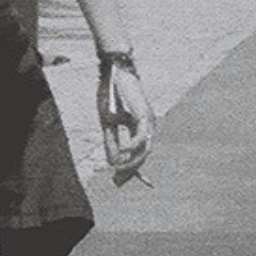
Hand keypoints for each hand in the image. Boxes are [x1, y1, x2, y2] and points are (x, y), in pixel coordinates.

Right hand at [97, 58, 153, 182]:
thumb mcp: (108, 124)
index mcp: (138, 127)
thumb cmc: (111, 94)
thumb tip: (113, 164)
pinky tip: (122, 154)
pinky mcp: (143, 115)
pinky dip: (131, 148)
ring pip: (144, 149)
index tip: (128, 184)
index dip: (137, 171)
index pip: (140, 153)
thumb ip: (111, 143)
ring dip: (131, 163)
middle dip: (131, 171)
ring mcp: (147, 121)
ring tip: (117, 171)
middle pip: (143, 155)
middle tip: (117, 182)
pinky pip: (140, 138)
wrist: (113, 72)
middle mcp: (147, 126)